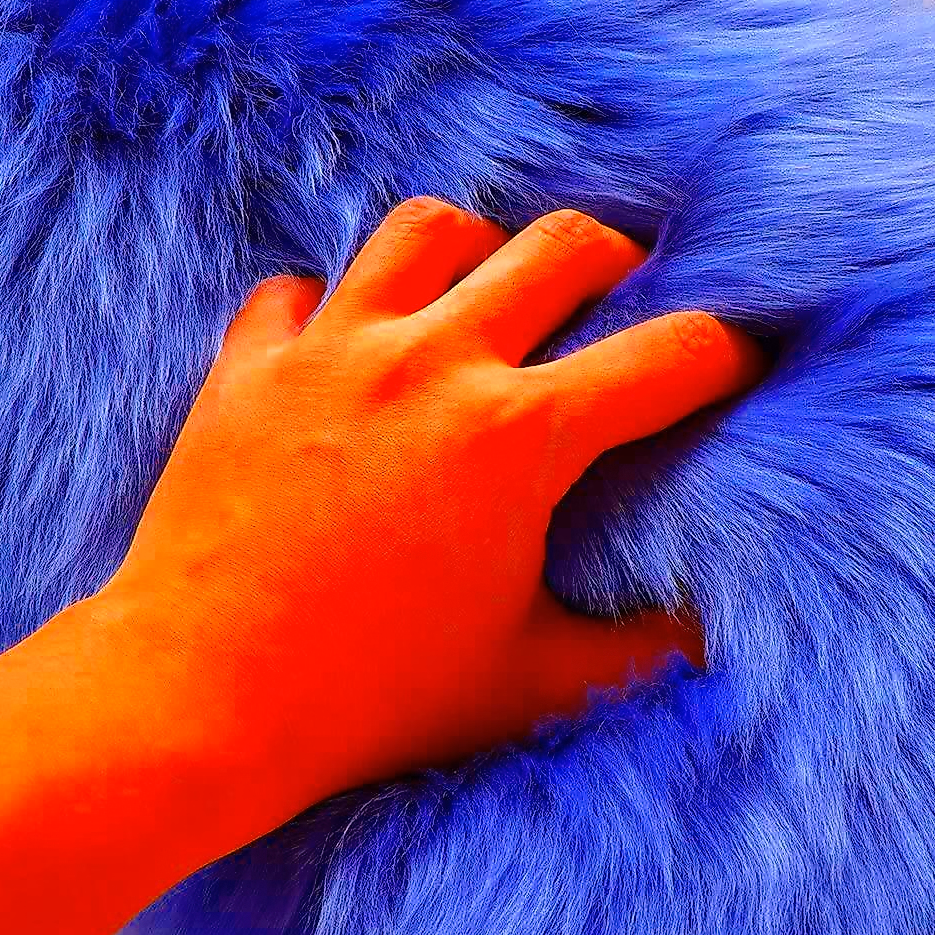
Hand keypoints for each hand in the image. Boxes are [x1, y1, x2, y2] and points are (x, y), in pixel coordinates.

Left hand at [92, 197, 763, 829]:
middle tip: (617, 308)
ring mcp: (331, 352)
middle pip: (562, 245)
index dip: (726, 354)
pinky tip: (342, 349)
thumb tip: (710, 633)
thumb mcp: (531, 681)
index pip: (669, 357)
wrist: (200, 706)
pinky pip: (296, 290)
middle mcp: (431, 364)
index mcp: (517, 436)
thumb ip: (641, 650)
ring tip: (480, 299)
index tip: (734, 367)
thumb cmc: (374, 700)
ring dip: (475, 251)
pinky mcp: (247, 368)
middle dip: (618, 264)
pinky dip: (329, 305)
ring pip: (426, 228)